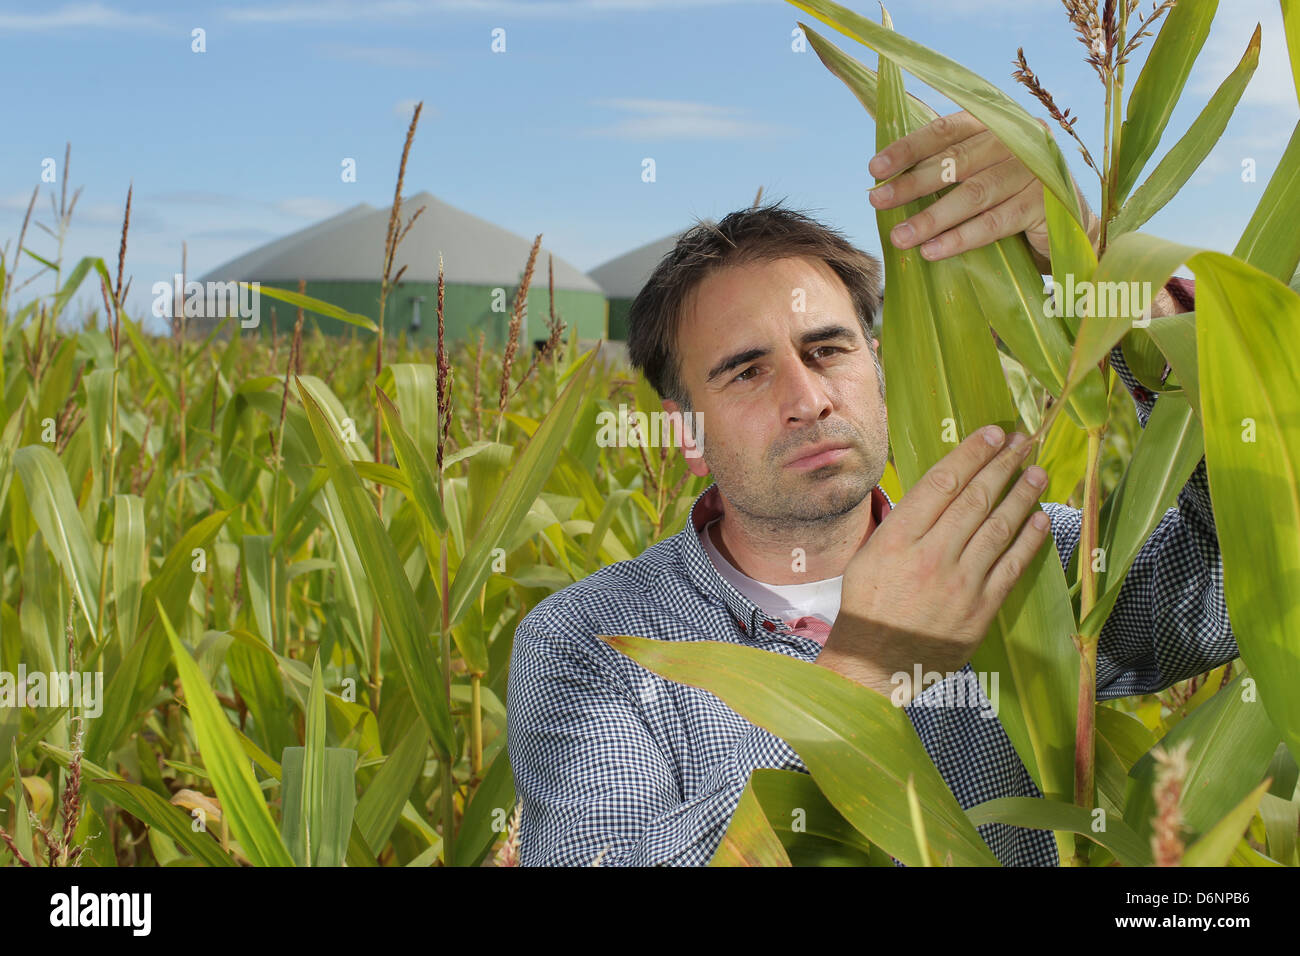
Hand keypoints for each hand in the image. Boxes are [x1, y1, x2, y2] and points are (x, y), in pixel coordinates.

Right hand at [816, 425, 1050, 701]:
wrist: (876, 662)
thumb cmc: (868, 605)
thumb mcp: (869, 555)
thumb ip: (902, 523)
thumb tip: (938, 491)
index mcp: (898, 538)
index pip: (942, 483)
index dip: (972, 453)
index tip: (992, 433)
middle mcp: (930, 555)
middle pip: (975, 498)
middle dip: (1001, 464)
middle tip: (1022, 441)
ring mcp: (959, 582)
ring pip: (998, 527)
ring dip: (1021, 495)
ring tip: (1036, 472)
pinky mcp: (980, 608)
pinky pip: (1010, 566)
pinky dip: (1028, 540)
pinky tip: (1039, 519)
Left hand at [867, 110, 1099, 271]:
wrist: (1069, 229)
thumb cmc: (1009, 201)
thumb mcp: (977, 178)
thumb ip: (944, 172)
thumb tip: (884, 185)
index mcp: (996, 125)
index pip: (947, 130)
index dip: (909, 148)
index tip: (875, 169)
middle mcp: (1018, 140)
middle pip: (956, 161)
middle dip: (912, 183)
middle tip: (877, 202)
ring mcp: (1036, 170)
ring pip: (973, 194)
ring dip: (932, 217)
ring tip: (900, 237)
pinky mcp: (1046, 203)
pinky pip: (994, 223)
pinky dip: (960, 238)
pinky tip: (933, 252)